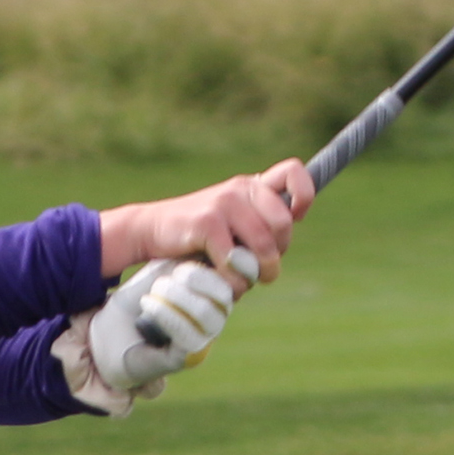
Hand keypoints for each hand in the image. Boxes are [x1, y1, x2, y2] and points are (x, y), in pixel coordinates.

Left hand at [88, 257, 239, 389]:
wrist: (108, 331)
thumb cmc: (136, 298)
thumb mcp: (164, 270)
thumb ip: (190, 258)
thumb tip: (218, 239)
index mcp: (213, 293)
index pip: (235, 278)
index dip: (222, 264)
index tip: (194, 252)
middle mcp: (214, 317)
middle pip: (226, 295)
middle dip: (199, 277)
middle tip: (171, 275)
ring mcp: (203, 339)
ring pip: (209, 315)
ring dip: (179, 296)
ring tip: (157, 289)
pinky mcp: (187, 358)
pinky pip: (190, 337)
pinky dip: (168, 314)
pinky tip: (149, 304)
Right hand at [98, 158, 312, 292]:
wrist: (150, 230)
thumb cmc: (196, 235)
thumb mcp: (231, 222)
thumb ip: (256, 228)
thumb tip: (279, 254)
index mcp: (251, 185)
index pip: (293, 172)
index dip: (303, 196)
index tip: (294, 220)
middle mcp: (240, 188)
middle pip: (282, 224)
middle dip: (276, 255)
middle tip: (261, 269)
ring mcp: (223, 202)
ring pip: (263, 244)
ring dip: (257, 273)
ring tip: (244, 282)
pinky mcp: (207, 221)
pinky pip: (235, 259)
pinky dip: (233, 279)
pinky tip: (223, 282)